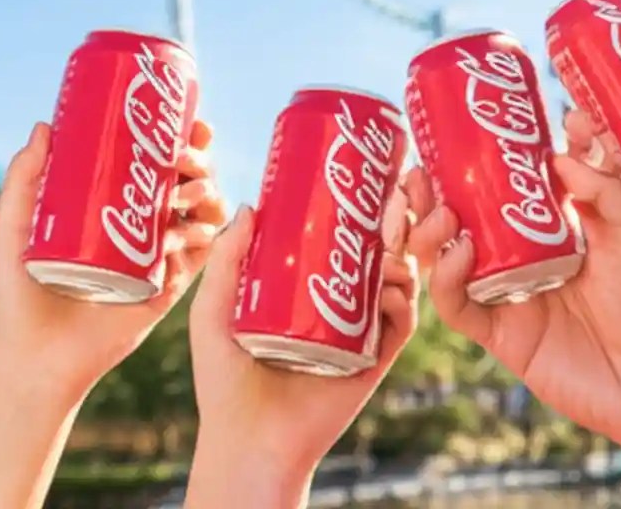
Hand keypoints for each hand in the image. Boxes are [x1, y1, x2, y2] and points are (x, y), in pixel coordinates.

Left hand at [0, 120, 225, 392]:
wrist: (37, 355)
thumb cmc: (18, 293)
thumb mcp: (13, 228)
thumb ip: (24, 180)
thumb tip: (45, 126)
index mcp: (117, 202)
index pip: (159, 159)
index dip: (184, 137)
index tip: (193, 121)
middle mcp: (147, 223)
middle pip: (191, 180)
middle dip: (199, 161)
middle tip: (184, 159)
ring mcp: (164, 254)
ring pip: (206, 213)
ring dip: (205, 196)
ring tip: (179, 199)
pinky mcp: (173, 287)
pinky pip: (205, 256)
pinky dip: (205, 238)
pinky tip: (185, 235)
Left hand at [185, 192, 418, 500]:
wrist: (249, 441)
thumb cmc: (223, 381)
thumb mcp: (214, 312)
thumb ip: (228, 263)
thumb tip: (250, 206)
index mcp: (306, 293)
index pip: (336, 242)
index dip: (352, 212)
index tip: (359, 179)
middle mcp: (337, 308)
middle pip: (373, 256)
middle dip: (389, 227)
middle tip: (390, 200)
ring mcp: (359, 333)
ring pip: (396, 284)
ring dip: (402, 258)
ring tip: (394, 240)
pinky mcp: (375, 360)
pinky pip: (402, 326)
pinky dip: (406, 303)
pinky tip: (395, 289)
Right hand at [404, 156, 620, 458]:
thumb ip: (604, 193)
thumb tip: (559, 155)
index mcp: (553, 228)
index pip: (505, 184)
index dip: (482, 158)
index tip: (470, 129)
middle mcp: (522, 257)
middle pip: (462, 218)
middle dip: (436, 193)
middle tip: (423, 169)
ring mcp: (507, 294)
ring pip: (448, 258)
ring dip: (432, 232)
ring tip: (440, 211)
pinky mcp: (498, 334)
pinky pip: (457, 305)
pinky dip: (448, 279)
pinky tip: (458, 254)